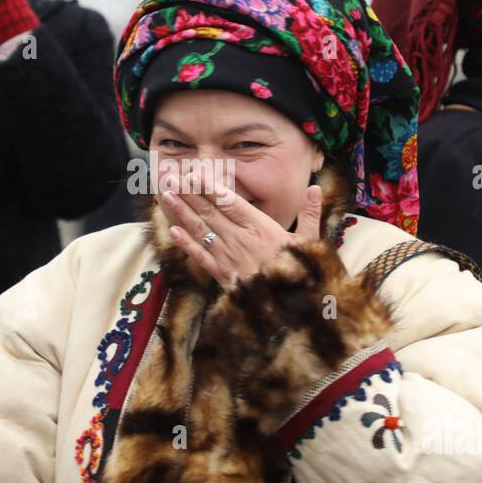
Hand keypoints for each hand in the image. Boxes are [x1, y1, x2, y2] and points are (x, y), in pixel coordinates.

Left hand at [159, 170, 322, 288]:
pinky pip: (201, 257)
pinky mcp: (222, 275)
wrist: (291, 308)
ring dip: (182, 212)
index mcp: (261, 228)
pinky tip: (173, 231)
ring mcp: (229, 257)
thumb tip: (315, 188)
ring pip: (201, 230)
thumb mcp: (310, 242)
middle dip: (189, 194)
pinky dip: (186, 244)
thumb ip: (310, 213)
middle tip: (172, 177)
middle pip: (210, 212)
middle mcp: (241, 240)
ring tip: (166, 196)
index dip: (210, 187)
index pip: (230, 202)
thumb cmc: (301, 272)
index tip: (195, 174)